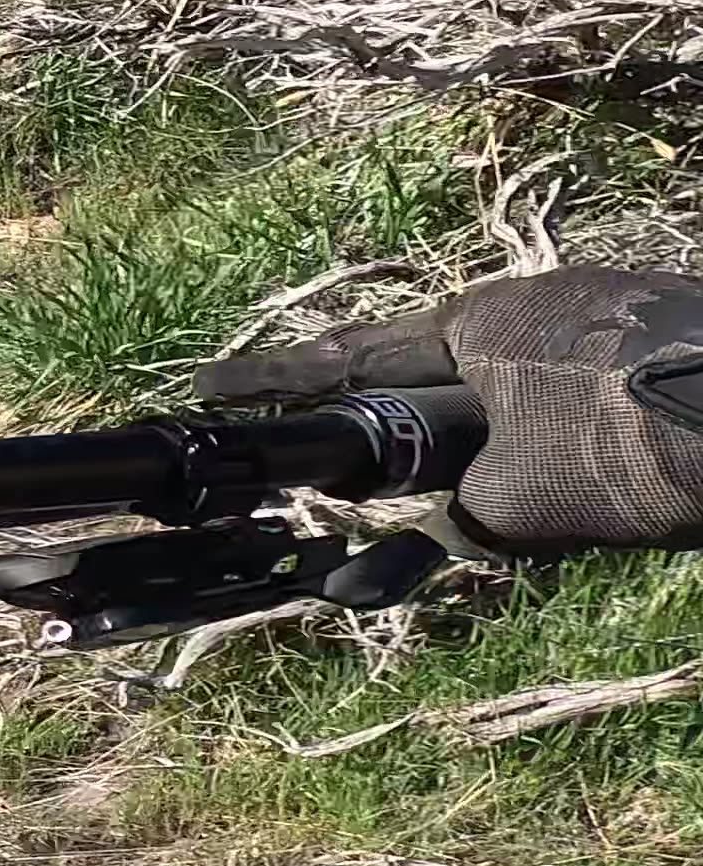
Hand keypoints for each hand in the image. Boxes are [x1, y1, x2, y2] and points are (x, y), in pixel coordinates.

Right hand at [196, 266, 702, 554]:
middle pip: (438, 363)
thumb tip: (391, 566)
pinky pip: (585, 383)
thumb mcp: (529, 506)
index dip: (272, 379)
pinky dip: (570, 425)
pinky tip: (600, 460)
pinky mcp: (666, 332)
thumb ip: (457, 525)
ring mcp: (609, 307)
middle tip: (365, 453)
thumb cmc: (635, 448)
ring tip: (524, 477)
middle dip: (400, 409)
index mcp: (478, 323)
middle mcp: (534, 299)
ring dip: (502, 425)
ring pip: (520, 376)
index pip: (348, 355)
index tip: (208, 384)